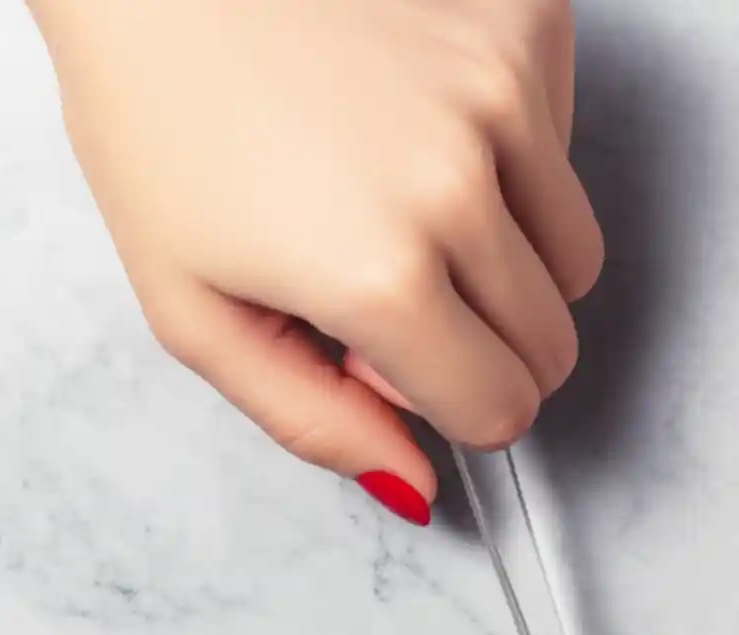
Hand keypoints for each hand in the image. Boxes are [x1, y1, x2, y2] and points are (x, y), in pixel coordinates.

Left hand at [30, 0, 599, 522]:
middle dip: (489, 341)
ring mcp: (504, 92)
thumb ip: (313, 420)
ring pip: (578, 253)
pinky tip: (432, 119)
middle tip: (407, 286)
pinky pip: (569, 146)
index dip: (454, 402)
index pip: (503, 408)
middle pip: (555, 342)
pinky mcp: (526, 23)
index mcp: (377, 273)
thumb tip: (418, 483)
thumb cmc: (161, 113)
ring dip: (513, 253)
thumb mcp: (195, 307)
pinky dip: (518, 156)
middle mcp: (459, 183)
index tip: (412, 365)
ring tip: (414, 195)